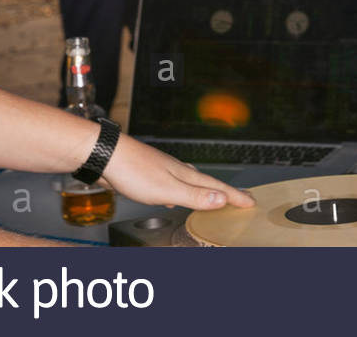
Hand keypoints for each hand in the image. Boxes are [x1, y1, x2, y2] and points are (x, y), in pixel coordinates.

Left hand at [100, 133, 255, 209]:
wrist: (106, 155)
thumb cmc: (133, 170)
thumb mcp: (167, 189)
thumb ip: (193, 196)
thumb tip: (221, 199)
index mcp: (184, 175)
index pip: (216, 187)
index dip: (234, 195)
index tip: (250, 201)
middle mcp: (177, 170)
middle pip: (207, 183)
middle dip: (224, 192)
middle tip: (240, 198)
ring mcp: (162, 171)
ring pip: (189, 182)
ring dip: (203, 191)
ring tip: (212, 198)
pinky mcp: (148, 175)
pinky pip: (172, 185)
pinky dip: (179, 192)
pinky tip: (171, 198)